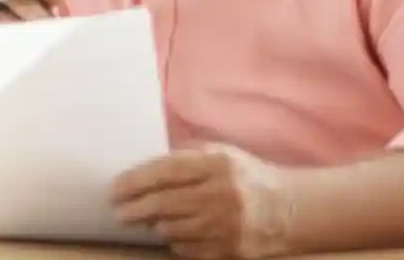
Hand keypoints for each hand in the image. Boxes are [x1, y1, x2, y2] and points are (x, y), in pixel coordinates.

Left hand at [112, 145, 295, 258]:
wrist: (288, 209)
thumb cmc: (245, 176)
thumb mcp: (221, 153)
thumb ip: (186, 154)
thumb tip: (144, 166)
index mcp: (217, 165)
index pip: (166, 171)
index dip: (136, 180)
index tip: (115, 188)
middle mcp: (221, 195)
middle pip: (164, 203)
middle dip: (134, 208)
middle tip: (118, 211)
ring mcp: (226, 226)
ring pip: (171, 229)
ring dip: (153, 225)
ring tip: (145, 219)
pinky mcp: (229, 251)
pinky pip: (186, 249)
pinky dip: (174, 241)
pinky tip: (173, 232)